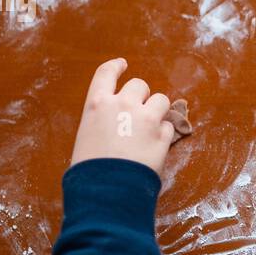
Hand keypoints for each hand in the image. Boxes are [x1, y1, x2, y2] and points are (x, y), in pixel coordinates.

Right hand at [69, 58, 174, 174]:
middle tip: (138, 110)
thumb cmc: (89, 170)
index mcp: (97, 104)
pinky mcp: (163, 136)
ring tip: (151, 127)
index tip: (123, 64)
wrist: (107, 190)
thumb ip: (102, 122)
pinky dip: (164, 133)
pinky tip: (155, 145)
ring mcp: (145, 118)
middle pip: (139, 84)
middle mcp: (122, 104)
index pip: (106, 73)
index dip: (116, 66)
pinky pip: (168, 126)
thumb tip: (113, 123)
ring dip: (157, 110)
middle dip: (141, 95)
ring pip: (161, 99)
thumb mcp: (86, 137)